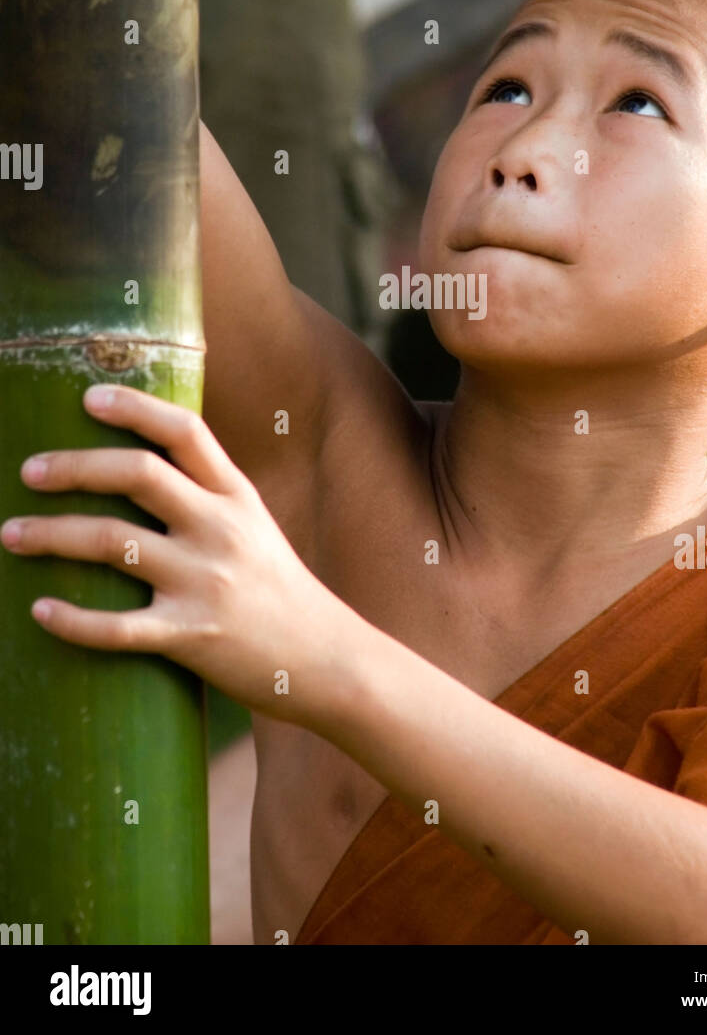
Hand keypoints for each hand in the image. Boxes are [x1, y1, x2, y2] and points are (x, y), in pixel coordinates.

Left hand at [0, 384, 354, 727]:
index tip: (88, 397)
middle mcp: (220, 530)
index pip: (184, 431)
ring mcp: (205, 582)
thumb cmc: (278, 590)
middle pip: (137, 474)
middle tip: (28, 470)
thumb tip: (136, 464)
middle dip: (73, 467)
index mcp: (236, 496)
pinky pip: (116, 626)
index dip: (134, 407)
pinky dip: (71, 619)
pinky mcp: (191, 636)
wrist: (324, 658)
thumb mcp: (254, 526)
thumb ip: (206, 495)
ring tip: (11, 534)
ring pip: (111, 543)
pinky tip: (40, 611)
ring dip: (50, 535)